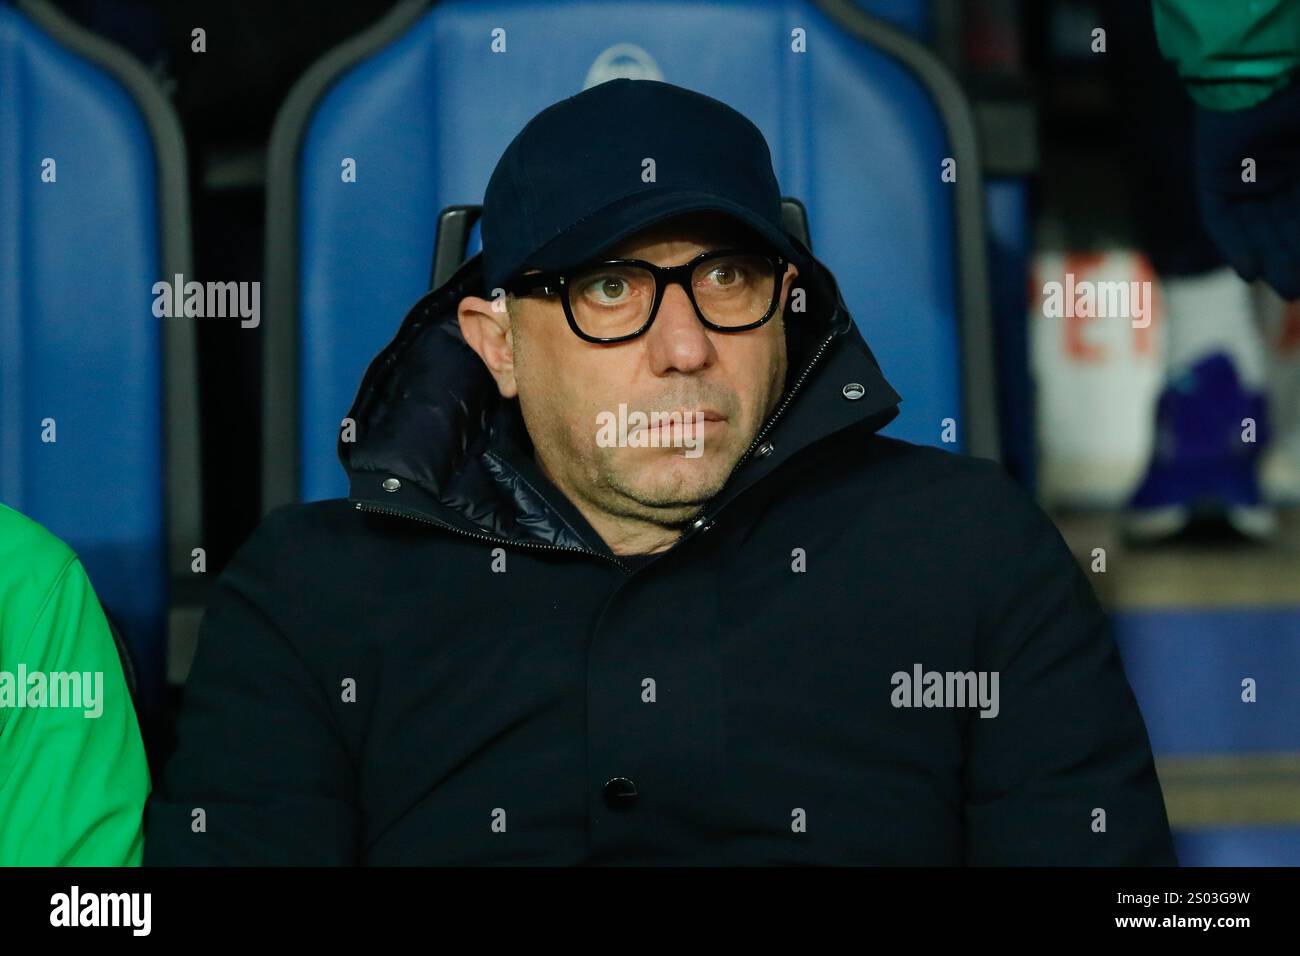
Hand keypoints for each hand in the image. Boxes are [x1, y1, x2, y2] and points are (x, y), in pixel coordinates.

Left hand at [1193, 78, 1299, 299]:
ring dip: (1270, 260)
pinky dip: (1235, 246)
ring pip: (1256, 230)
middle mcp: (1274, 171)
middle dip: (1293, 260)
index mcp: (1299, 162)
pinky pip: (1220, 220)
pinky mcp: (1211, 178)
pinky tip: (1249, 273)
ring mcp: (1241, 175)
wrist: (1265, 71)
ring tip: (1287, 288)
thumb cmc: (1299, 103)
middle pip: (1283, 228)